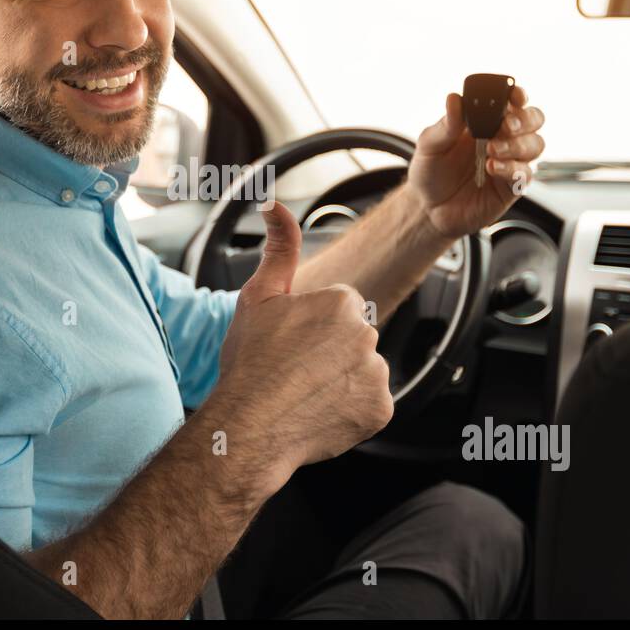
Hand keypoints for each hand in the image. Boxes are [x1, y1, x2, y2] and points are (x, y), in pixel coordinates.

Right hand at [204, 200, 392, 494]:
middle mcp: (367, 332)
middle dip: (329, 353)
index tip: (289, 345)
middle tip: (294, 372)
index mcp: (342, 301)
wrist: (248, 426)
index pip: (337, 311)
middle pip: (353, 339)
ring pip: (362, 372)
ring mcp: (376, 373)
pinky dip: (351, 411)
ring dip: (341, 382)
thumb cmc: (249, 363)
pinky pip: (371, 405)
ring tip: (305, 394)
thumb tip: (275, 204)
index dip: (310, 329)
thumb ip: (278, 248)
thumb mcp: (257, 297)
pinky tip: (320, 412)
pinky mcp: (381, 409)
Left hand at [405, 85, 545, 238]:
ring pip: (535, 145)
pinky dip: (511, 168)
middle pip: (534, 119)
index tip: (514, 96)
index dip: (518, 95)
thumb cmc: (430, 172)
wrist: (428, 208)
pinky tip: (492, 167)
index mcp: (485, 120)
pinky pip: (524, 174)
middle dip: (525, 119)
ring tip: (492, 149)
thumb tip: (454, 99)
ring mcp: (510, 162)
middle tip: (506, 126)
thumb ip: (445, 124)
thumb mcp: (430, 145)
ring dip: (517, 144)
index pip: (512, 101)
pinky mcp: (511, 186)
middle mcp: (502, 138)